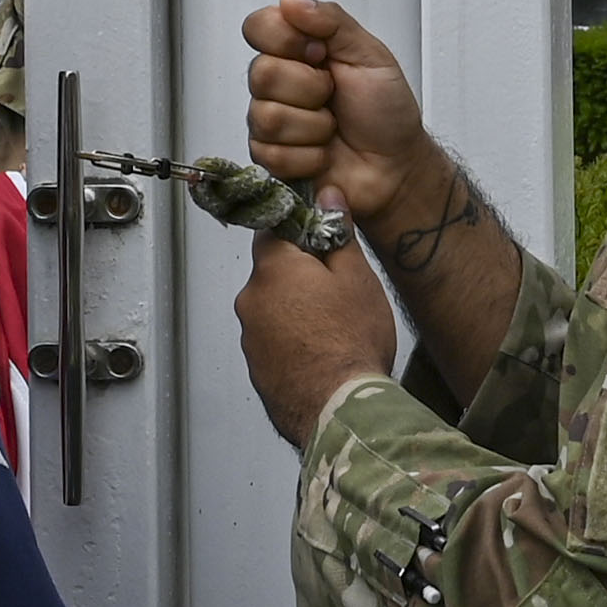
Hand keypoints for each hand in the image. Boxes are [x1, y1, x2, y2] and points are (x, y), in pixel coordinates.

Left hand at [232, 200, 398, 448]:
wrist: (340, 409)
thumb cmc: (352, 341)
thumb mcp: (357, 276)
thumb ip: (337, 232)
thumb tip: (328, 197)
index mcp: (273, 267)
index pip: (274, 228)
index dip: (301, 231)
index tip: (322, 239)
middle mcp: (250, 299)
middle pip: (272, 271)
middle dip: (300, 275)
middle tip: (337, 291)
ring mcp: (249, 337)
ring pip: (272, 308)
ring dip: (294, 311)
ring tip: (333, 330)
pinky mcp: (256, 368)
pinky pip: (272, 341)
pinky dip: (290, 342)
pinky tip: (320, 354)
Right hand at [241, 0, 435, 223]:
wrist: (396, 166)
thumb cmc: (387, 113)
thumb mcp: (370, 54)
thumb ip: (331, 21)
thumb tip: (291, 1)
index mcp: (300, 49)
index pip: (258, 27)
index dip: (286, 40)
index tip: (320, 52)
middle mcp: (280, 81)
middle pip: (260, 73)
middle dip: (310, 89)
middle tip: (333, 95)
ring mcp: (273, 119)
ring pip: (265, 115)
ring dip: (312, 125)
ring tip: (332, 126)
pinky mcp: (271, 157)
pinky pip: (270, 152)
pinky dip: (308, 155)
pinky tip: (323, 151)